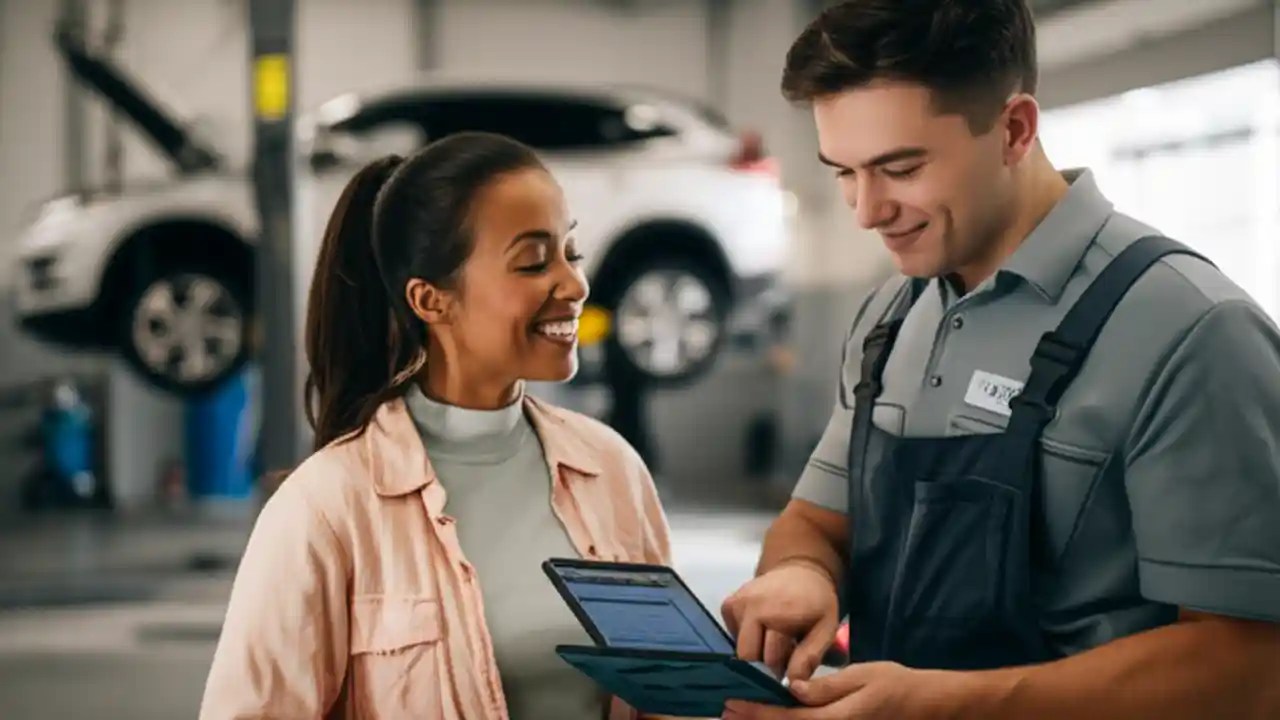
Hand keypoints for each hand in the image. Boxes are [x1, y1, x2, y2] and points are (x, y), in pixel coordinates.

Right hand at [721, 562, 839, 680]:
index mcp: (775, 611)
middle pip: (746, 655)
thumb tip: (792, 683)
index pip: (768, 659)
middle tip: (782, 654)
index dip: (781, 669)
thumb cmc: (816, 603)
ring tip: (775, 638)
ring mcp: (735, 603)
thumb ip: (809, 657)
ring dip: (756, 649)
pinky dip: (747, 638)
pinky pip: (733, 634)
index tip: (792, 664)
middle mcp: (750, 605)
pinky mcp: (728, 604)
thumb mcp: (825, 629)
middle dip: (763, 662)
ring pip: (738, 647)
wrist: (801, 571)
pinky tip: (763, 629)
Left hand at [722, 661, 969, 719]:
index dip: (760, 713)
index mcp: (838, 719)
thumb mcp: (862, 675)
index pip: (789, 719)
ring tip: (740, 715)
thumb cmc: (895, 684)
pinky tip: (774, 716)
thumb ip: (827, 687)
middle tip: (726, 711)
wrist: (925, 705)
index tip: (734, 703)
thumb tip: (793, 689)